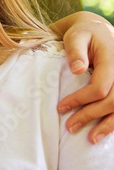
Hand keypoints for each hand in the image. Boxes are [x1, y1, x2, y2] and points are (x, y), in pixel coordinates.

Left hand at [55, 11, 113, 143]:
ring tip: (91, 139)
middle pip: (113, 102)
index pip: (100, 87)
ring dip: (108, 126)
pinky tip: (104, 132)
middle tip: (70, 127)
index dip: (81, 100)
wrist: (99, 30)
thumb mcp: (77, 35)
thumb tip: (77, 69)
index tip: (61, 107)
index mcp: (113, 61)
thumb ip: (75, 50)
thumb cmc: (84, 34)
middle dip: (91, 116)